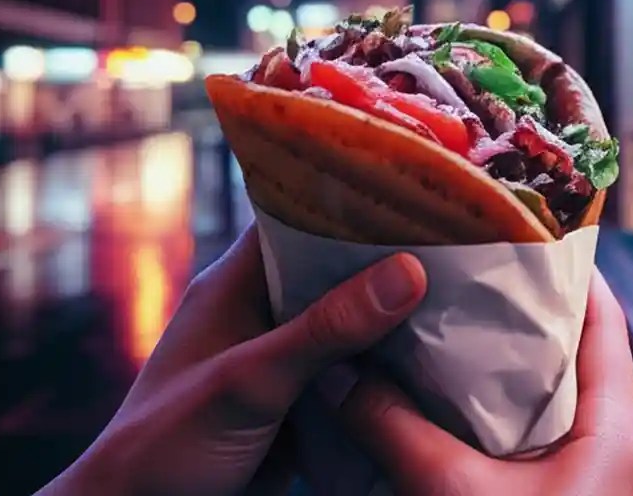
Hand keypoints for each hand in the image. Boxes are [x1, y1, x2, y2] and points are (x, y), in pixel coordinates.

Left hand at [39, 226, 427, 495]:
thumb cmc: (166, 444)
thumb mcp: (248, 381)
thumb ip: (324, 329)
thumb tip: (408, 271)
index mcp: (235, 283)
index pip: (298, 215)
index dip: (353, 198)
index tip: (420, 188)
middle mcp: (260, 312)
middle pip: (336, 270)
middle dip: (391, 261)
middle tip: (462, 244)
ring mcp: (281, 360)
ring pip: (351, 325)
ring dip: (396, 319)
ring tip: (466, 295)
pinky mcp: (298, 405)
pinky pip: (353, 375)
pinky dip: (389, 370)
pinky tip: (439, 363)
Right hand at [335, 270, 632, 495]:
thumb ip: (396, 430)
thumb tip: (343, 374)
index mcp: (616, 430)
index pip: (607, 320)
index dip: (568, 268)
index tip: (519, 226)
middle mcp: (613, 447)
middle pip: (576, 353)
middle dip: (520, 311)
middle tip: (462, 265)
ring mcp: (586, 479)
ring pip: (548, 397)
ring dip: (499, 364)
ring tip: (442, 317)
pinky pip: (528, 439)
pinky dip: (488, 412)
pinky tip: (438, 398)